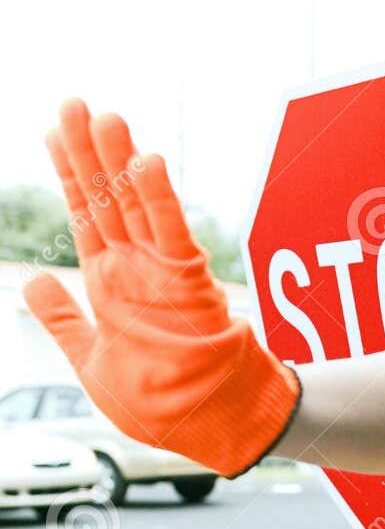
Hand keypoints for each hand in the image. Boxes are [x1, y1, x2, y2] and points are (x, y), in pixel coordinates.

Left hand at [21, 98, 300, 478]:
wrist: (210, 426)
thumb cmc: (161, 404)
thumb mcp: (92, 364)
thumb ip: (63, 322)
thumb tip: (31, 282)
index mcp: (110, 285)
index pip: (84, 216)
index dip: (69, 174)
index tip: (54, 132)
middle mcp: (135, 270)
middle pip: (105, 199)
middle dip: (88, 151)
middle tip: (70, 102)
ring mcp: (161, 273)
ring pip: (134, 205)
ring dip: (118, 161)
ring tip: (102, 116)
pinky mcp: (188, 285)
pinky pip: (171, 233)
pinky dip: (158, 199)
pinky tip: (145, 162)